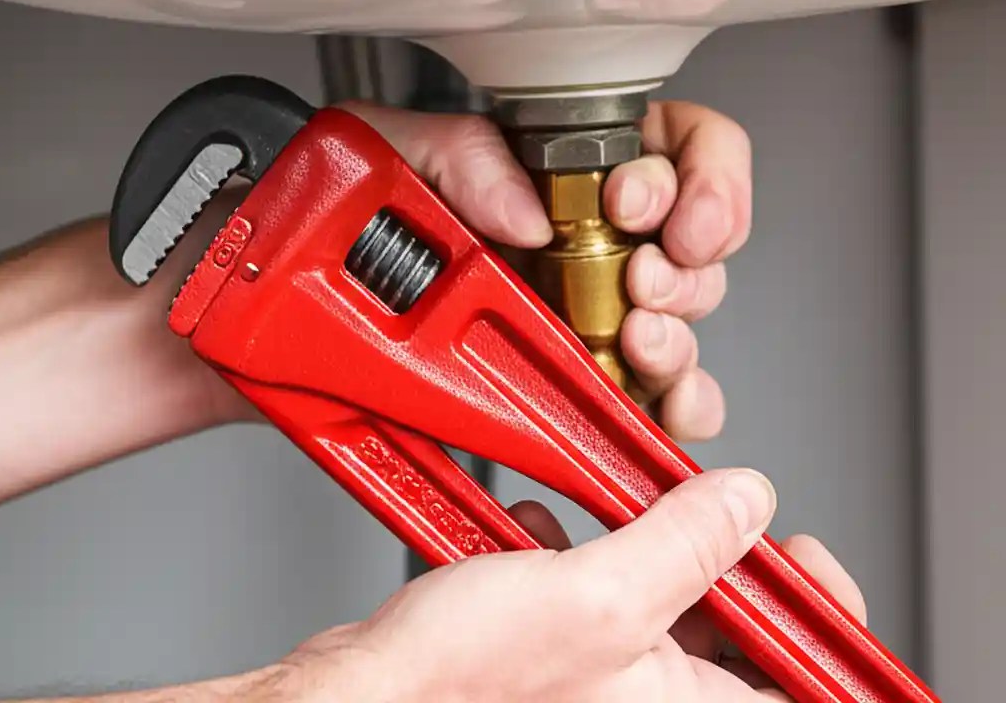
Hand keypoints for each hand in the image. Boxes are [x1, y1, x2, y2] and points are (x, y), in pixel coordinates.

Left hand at [189, 100, 750, 440]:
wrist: (227, 305)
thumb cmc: (293, 220)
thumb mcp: (372, 150)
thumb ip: (457, 156)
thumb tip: (531, 208)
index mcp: (534, 176)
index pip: (660, 157)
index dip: (683, 182)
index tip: (642, 216)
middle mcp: (553, 249)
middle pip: (680, 256)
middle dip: (682, 277)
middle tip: (646, 289)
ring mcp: (542, 323)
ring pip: (664, 336)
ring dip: (676, 347)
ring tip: (641, 345)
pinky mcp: (522, 392)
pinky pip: (611, 409)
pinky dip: (649, 414)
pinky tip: (649, 408)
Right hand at [271, 469, 866, 701]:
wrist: (368, 690)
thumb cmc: (460, 686)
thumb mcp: (598, 596)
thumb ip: (683, 541)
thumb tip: (742, 501)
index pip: (802, 679)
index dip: (817, 616)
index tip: (801, 557)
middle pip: (730, 626)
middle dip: (701, 552)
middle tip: (691, 509)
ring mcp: (600, 682)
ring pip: (653, 599)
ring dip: (623, 543)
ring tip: (595, 517)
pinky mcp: (552, 657)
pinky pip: (588, 594)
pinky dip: (567, 554)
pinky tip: (536, 532)